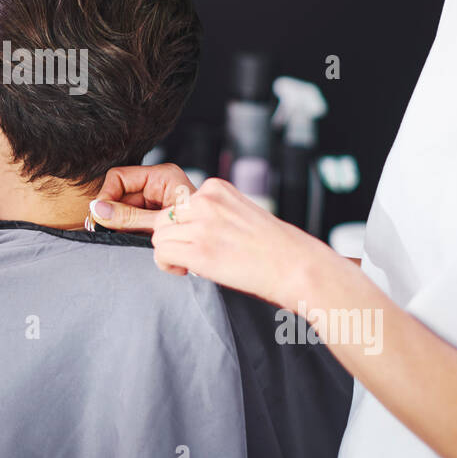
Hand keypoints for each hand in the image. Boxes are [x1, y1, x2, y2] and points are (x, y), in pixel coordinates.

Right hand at [88, 162, 197, 232]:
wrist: (226, 252)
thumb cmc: (201, 233)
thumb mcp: (159, 223)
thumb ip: (129, 217)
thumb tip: (98, 211)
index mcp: (162, 176)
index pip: (118, 177)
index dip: (106, 196)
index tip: (101, 217)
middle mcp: (157, 185)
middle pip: (119, 195)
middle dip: (115, 216)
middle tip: (111, 233)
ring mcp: (156, 201)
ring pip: (124, 211)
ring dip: (125, 228)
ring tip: (135, 238)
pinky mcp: (155, 217)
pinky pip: (133, 222)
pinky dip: (133, 234)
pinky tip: (142, 241)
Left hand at [151, 177, 338, 304]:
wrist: (296, 266)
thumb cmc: (275, 246)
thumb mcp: (241, 212)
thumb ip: (213, 212)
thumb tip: (185, 225)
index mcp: (217, 188)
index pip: (177, 203)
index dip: (182, 225)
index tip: (198, 239)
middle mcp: (206, 201)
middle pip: (163, 218)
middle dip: (173, 238)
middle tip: (191, 254)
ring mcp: (202, 225)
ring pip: (159, 235)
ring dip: (170, 252)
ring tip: (191, 263)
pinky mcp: (199, 251)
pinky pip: (162, 253)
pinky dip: (168, 264)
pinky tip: (186, 270)